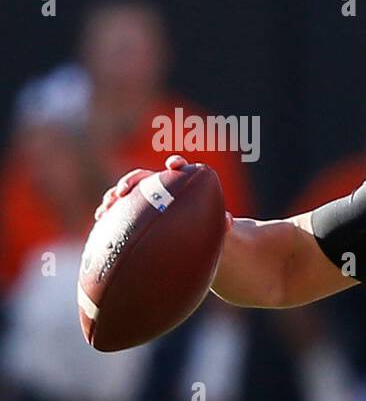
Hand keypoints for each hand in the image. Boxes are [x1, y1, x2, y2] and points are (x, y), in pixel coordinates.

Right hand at [94, 154, 232, 231]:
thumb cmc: (210, 228)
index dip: (177, 163)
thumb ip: (223, 223)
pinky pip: (120, 209)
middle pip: (145, 177)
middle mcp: (162, 188)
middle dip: (133, 180)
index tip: (174, 164)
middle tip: (124, 190)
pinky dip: (110, 211)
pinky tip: (101, 219)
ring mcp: (147, 199)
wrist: (197, 236)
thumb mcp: (218, 227)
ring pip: (128, 191)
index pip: (180, 168)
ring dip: (115, 196)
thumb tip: (230, 221)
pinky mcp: (136, 211)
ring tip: (106, 206)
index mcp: (184, 185)